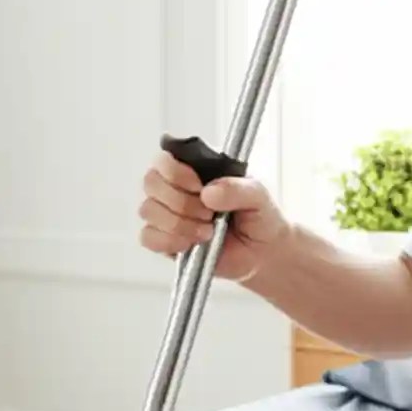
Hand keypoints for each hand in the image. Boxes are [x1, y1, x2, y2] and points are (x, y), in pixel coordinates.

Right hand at [138, 151, 291, 281]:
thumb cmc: (260, 217)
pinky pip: (148, 237)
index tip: (198, 186)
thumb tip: (209, 192)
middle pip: (151, 182)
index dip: (175, 171)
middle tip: (208, 214)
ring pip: (148, 210)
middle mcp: (177, 188)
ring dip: (179, 224)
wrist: (263, 252)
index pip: (166, 158)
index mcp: (198, 169)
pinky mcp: (165, 239)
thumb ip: (239, 189)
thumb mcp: (259, 196)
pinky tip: (190, 244)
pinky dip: (169, 241)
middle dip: (180, 201)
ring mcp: (168, 214)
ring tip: (208, 231)